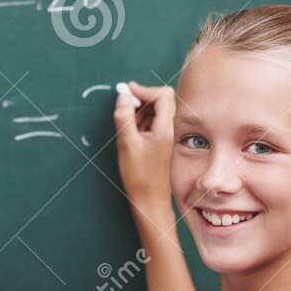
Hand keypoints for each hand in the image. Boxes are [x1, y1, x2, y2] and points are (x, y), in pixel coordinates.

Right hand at [112, 80, 175, 218]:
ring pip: (154, 111)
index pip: (162, 94)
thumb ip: (124, 117)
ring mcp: (165, 135)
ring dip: (138, 113)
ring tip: (127, 129)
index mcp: (165, 128)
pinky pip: (151, 123)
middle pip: (160, 100)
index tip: (126, 93)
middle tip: (124, 111)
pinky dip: (140, 123)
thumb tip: (122, 95)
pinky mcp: (160, 141)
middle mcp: (169, 129)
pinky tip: (131, 137)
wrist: (149, 200)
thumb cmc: (139, 176)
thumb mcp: (126, 143)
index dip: (143, 90)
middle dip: (140, 100)